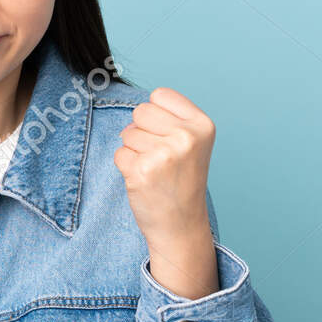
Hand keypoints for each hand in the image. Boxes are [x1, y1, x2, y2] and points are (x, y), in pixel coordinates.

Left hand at [113, 87, 219, 298]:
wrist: (181, 225)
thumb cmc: (182, 181)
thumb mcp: (192, 142)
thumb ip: (171, 117)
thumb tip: (136, 100)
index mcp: (202, 125)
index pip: (159, 95)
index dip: (156, 115)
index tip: (168, 137)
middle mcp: (186, 137)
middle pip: (140, 111)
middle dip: (142, 131)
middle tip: (158, 157)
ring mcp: (164, 154)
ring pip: (127, 133)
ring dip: (134, 151)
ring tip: (153, 170)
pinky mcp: (142, 171)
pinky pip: (119, 154)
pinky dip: (126, 167)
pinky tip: (144, 181)